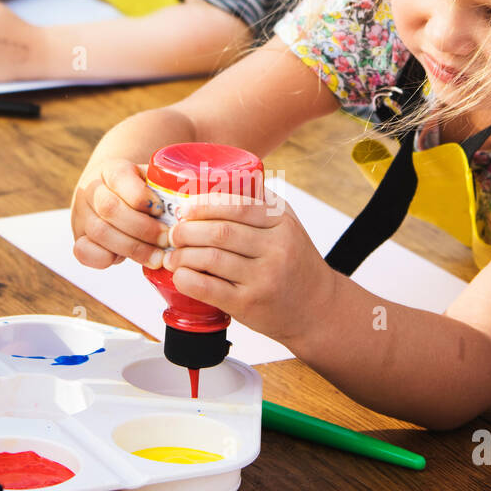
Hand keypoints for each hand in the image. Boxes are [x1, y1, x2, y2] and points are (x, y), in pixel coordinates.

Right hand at [71, 159, 168, 268]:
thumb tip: (196, 200)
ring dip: (133, 248)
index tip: (162, 211)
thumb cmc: (141, 191)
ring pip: (100, 232)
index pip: (121, 177)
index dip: (142, 197)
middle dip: (143, 229)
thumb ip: (167, 189)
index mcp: (110, 169)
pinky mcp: (79, 238)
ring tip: (157, 258)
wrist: (111, 195)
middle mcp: (91, 190)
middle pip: (110, 209)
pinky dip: (107, 259)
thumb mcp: (152, 181)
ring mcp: (82, 215)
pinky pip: (84, 252)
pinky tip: (129, 261)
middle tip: (166, 240)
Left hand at [161, 191, 337, 344]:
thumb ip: (260, 204)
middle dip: (187, 230)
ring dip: (182, 255)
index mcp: (282, 224)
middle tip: (174, 233)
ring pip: (210, 258)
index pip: (237, 206)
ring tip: (173, 255)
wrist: (317, 307)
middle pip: (219, 232)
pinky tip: (180, 275)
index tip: (184, 209)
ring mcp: (263, 279)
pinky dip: (186, 279)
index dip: (203, 205)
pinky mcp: (249, 304)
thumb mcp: (288, 226)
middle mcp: (276, 249)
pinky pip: (208, 288)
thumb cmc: (295, 263)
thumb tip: (215, 182)